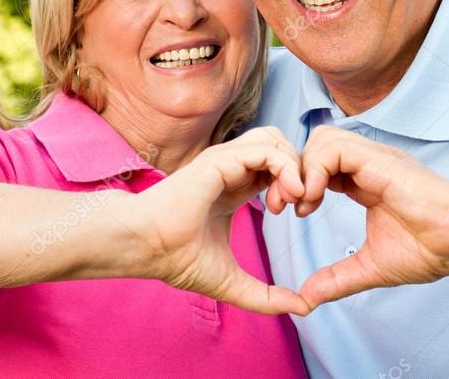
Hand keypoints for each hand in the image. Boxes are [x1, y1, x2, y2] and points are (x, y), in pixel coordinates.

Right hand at [133, 127, 309, 315]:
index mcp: (234, 187)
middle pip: (281, 147)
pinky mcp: (221, 159)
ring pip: (276, 140)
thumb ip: (265, 296)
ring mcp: (226, 160)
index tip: (296, 214)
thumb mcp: (232, 282)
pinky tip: (287, 194)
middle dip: (299, 171)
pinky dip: (286, 168)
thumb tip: (301, 308)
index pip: (276, 168)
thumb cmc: (177, 260)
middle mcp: (232, 168)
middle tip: (297, 204)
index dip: (295, 185)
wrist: (146, 248)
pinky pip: (266, 150)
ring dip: (294, 166)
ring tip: (292, 198)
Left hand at [292, 126, 448, 309]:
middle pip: (314, 145)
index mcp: (365, 180)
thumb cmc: (432, 250)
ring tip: (303, 204)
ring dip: (302, 169)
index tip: (293, 213)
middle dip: (291, 172)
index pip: (319, 164)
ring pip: (321, 139)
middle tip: (285, 207)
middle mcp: (368, 163)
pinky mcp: (381, 161)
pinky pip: (334, 148)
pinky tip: (315, 197)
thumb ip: (337, 279)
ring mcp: (375, 158)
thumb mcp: (371, 267)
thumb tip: (306, 299)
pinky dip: (316, 168)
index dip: (299, 183)